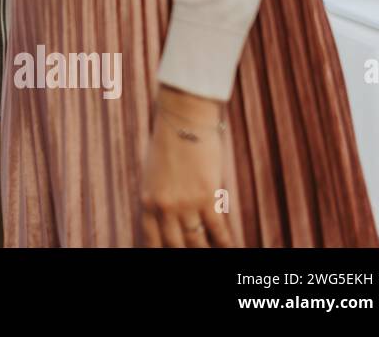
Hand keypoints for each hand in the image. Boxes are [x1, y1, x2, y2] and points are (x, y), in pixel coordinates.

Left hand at [140, 85, 233, 247]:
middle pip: (176, 245)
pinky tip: (232, 249)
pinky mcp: (207, 196)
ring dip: (207, 250)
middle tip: (197, 257)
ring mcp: (185, 203)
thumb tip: (170, 219)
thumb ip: (159, 198)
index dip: (163, 253)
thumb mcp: (153, 174)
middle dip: (187, 254)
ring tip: (215, 255)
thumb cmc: (168, 143)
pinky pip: (218, 229)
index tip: (172, 257)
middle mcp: (163, 206)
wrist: (182, 120)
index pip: (152, 240)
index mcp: (146, 200)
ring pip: (198, 241)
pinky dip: (226, 243)